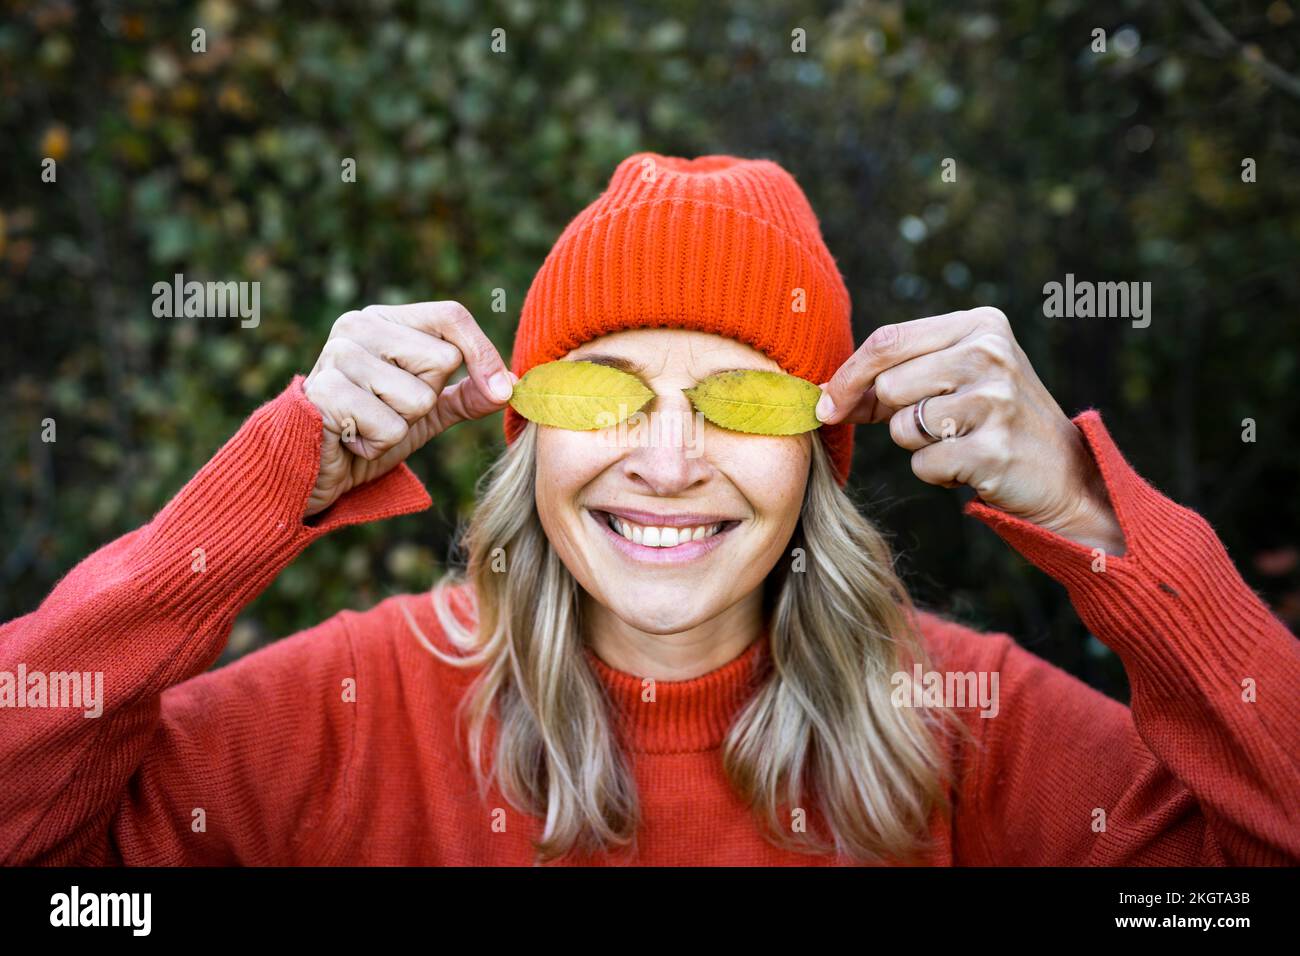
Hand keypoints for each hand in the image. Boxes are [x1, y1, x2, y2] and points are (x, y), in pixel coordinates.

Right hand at [302, 301, 515, 516]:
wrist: (311, 469)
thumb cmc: (369, 431)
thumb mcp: (426, 411)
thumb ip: (467, 394)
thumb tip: (511, 384)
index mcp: (384, 320)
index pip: (451, 315)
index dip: (483, 352)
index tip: (501, 389)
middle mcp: (357, 326)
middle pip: (442, 359)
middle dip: (427, 401)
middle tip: (388, 411)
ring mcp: (336, 356)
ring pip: (419, 397)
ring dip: (401, 427)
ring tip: (368, 425)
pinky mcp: (323, 392)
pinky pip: (390, 426)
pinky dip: (378, 445)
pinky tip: (352, 440)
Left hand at [816, 307, 1124, 554]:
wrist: (1062, 473)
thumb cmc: (992, 420)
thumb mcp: (954, 378)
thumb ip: (897, 375)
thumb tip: (826, 395)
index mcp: (980, 325)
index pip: (886, 341)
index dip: (847, 376)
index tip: (826, 404)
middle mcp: (991, 354)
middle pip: (888, 386)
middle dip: (893, 415)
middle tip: (935, 424)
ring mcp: (995, 400)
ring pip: (901, 427)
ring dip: (918, 445)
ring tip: (961, 441)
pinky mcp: (993, 449)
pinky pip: (923, 464)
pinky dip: (937, 472)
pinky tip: (972, 465)